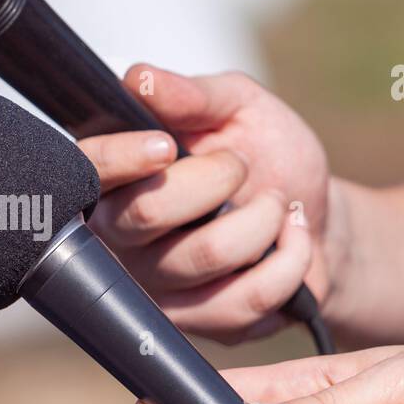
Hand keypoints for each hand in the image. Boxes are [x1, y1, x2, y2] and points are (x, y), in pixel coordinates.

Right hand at [78, 64, 332, 342]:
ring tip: (278, 204)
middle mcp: (120, 236)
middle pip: (146, 213)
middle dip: (217, 178)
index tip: (164, 147)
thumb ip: (190, 94)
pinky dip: (288, 261)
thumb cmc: (266, 154)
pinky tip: (293, 242)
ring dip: (263, 219)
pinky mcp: (197, 325)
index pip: (88, 170)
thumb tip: (138, 79)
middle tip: (242, 166)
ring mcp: (156, 286)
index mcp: (117, 175)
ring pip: (203, 256)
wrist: (315, 217)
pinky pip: (243, 298)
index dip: (120, 159)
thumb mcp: (236, 106)